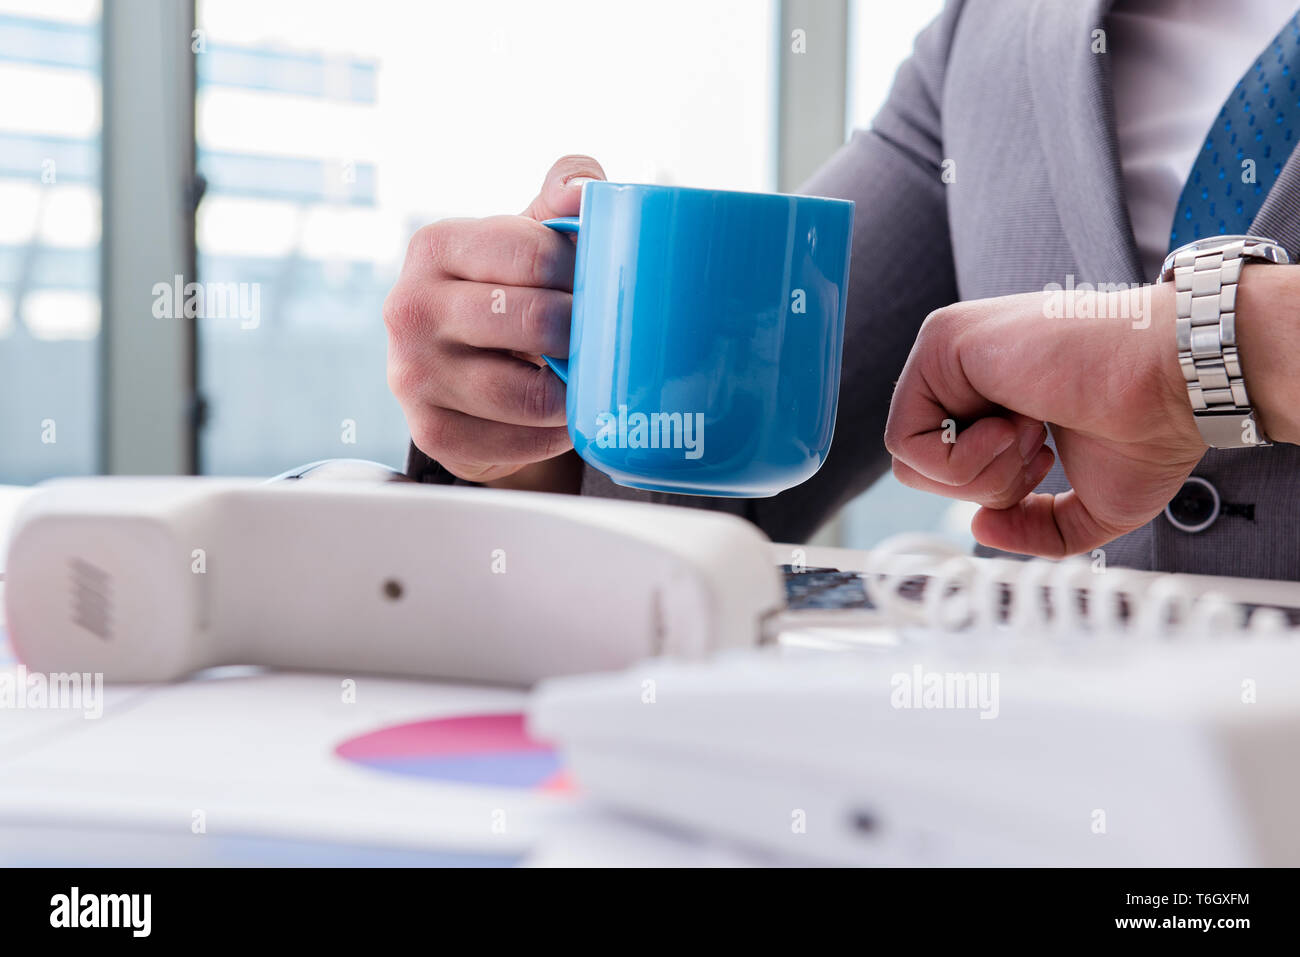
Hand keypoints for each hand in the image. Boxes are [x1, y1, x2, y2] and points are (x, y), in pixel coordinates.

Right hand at [384, 155, 605, 485]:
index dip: (582, 272)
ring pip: (526, 393)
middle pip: (534, 322)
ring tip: (590, 379)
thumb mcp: (530, 234)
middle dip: (583, 333)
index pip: (532, 253)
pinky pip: (516, 442)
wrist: (466, 369)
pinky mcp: (433, 432)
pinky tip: (563, 417)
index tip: (599, 285)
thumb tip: (583, 193)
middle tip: (602, 337)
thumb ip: (563, 194)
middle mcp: (409, 307)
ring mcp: (412, 374)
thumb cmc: (510, 291)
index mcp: (436, 245)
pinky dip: (553, 434)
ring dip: (573, 392)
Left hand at [884, 282, 1207, 556]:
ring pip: (908, 457)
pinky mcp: (942, 342)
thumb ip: (1032, 524)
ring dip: (980, 473)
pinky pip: (907, 439)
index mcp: (990, 393)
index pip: (944, 464)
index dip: (993, 487)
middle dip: (983, 485)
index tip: (1046, 459)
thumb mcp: (1088, 504)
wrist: (1178, 383)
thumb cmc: (1149, 426)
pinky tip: (1017, 426)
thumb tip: (979, 527)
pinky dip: (963, 459)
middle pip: (919, 466)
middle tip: (1039, 451)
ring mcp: (948, 350)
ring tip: (1033, 434)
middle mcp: (963, 369)